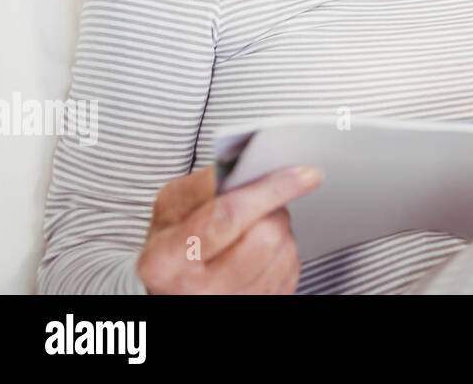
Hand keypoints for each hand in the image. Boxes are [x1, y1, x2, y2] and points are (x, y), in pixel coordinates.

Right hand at [135, 164, 322, 293]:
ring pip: (286, 251)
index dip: (270, 191)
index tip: (304, 173)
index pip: (228, 218)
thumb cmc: (173, 242)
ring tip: (251, 232)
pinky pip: (292, 270)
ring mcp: (234, 304)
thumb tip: (251, 165)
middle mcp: (199, 292)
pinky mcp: (264, 305)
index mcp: (168, 261)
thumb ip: (206, 183)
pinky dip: (283, 253)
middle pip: (267, 235)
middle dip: (272, 209)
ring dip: (279, 232)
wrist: (173, 286)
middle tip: (258, 205)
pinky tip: (259, 253)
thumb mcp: (173, 207)